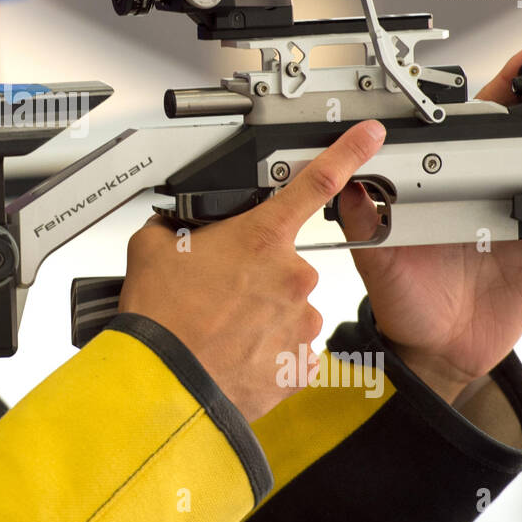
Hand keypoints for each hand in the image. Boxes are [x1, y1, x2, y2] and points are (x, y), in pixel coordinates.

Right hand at [119, 119, 386, 422]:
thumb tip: (172, 226)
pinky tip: (234, 354)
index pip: (316, 181)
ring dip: (259, 315)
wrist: (163, 384)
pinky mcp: (301, 364)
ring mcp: (301, 321)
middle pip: (282, 263)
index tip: (369, 137)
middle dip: (254, 275)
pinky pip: (288, 348)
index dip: (348, 152)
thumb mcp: (152, 249)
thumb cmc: (161, 320)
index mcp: (262, 237)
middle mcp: (293, 275)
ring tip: (219, 330)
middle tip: (216, 294)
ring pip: (287, 308)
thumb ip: (174, 226)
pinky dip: (265, 351)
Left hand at [337, 39, 521, 403]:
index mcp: (442, 182)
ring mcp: (517, 214)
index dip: (496, 89)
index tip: (518, 63)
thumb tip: (345, 180)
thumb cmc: (401, 295)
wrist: (434, 348)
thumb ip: (360, 216)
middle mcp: (482, 190)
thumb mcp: (374, 254)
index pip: (470, 125)